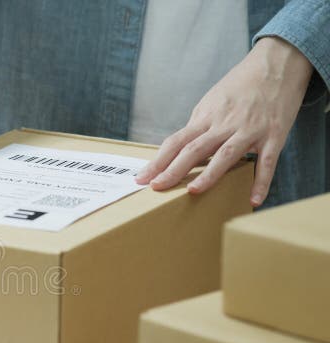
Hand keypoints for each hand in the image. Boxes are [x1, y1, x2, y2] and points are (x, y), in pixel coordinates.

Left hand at [136, 37, 313, 206]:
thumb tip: (180, 151)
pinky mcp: (274, 135)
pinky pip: (267, 162)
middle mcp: (225, 124)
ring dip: (209, 174)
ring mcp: (250, 130)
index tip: (141, 178)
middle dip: (173, 169)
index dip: (158, 161)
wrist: (279, 64)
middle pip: (194, 149)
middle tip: (156, 187)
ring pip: (226, 154)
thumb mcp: (213, 102)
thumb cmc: (241, 86)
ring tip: (193, 191)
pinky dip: (261, 182)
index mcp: (206, 117)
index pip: (176, 141)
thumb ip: (199, 127)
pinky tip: (254, 200)